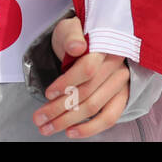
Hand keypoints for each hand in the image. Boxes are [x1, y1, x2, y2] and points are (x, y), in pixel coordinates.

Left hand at [31, 15, 129, 138]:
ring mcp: (121, 82)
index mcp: (105, 47)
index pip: (88, 69)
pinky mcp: (122, 96)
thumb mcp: (70, 28)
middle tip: (39, 118)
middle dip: (59, 108)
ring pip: (95, 107)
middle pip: (87, 93)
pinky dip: (90, 128)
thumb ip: (72, 36)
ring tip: (47, 127)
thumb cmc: (78, 36)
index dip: (67, 83)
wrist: (92, 42)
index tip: (48, 93)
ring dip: (68, 121)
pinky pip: (110, 117)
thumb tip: (76, 46)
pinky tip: (71, 132)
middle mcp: (116, 66)